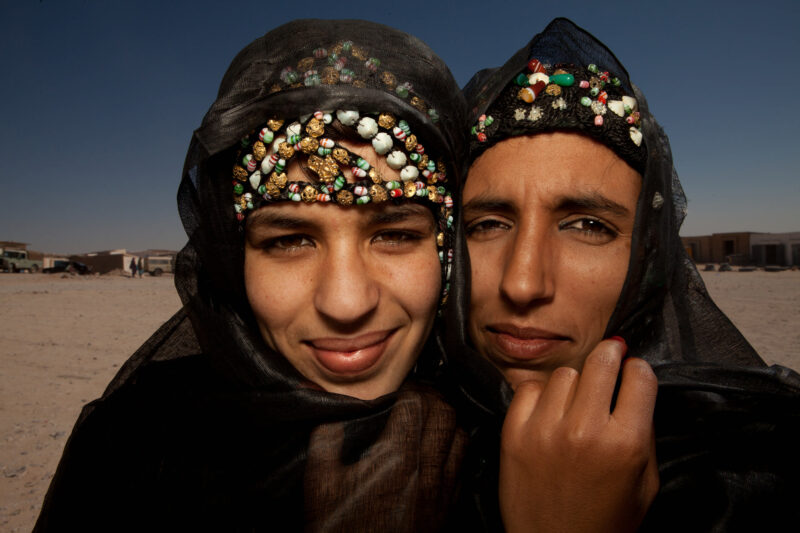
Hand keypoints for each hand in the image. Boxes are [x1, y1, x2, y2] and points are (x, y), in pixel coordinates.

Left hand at [499, 338, 658, 532]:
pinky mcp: (513, 434)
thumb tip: (635, 384)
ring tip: (576, 404)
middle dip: (611, 353)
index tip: (633, 373)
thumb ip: (643, 432)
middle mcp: (585, 431)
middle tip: (611, 356)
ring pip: (565, 373)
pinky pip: (529, 388)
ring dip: (575, 383)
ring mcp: (545, 430)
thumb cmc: (604, 521)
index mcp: (625, 444)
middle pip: (601, 360)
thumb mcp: (644, 483)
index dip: (639, 370)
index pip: (640, 376)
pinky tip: (548, 412)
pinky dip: (540, 395)